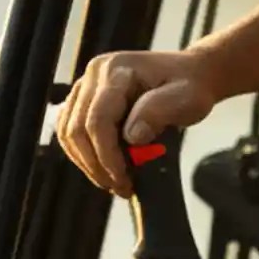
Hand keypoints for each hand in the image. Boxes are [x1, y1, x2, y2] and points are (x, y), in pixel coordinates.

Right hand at [56, 49, 220, 197]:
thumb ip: (158, 113)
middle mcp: (94, 74)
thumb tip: (132, 137)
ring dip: (87, 163)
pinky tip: (105, 168)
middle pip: (76, 128)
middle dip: (95, 165)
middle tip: (120, 187)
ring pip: (68, 132)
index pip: (98, 119)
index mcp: (116, 70)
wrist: (189, 74)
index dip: (106, 155)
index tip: (124, 180)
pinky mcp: (84, 99)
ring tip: (113, 182)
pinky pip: (70, 131)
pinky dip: (84, 155)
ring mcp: (86, 86)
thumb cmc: (190, 86)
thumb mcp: (186, 98)